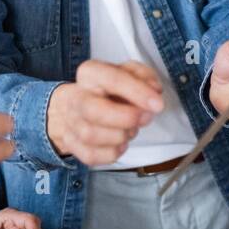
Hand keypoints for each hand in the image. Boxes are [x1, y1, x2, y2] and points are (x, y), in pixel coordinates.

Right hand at [46, 60, 163, 165]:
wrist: (77, 107)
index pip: (112, 79)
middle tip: (145, 118)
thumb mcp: (128, 73)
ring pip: (92, 136)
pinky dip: (112, 152)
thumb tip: (153, 91)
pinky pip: (92, 156)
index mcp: (90, 73)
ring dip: (120, 136)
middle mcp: (75, 96)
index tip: (158, 104)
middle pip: (94, 111)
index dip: (138, 93)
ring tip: (130, 129)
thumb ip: (144, 76)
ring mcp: (71, 122)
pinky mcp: (71, 144)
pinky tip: (119, 143)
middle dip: (125, 118)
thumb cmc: (108, 90)